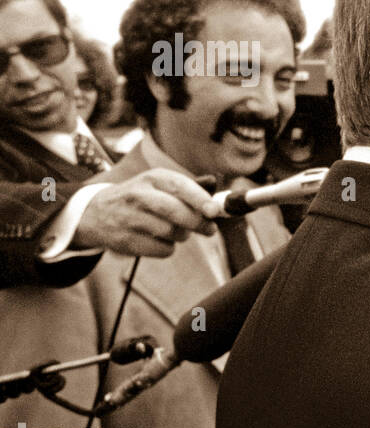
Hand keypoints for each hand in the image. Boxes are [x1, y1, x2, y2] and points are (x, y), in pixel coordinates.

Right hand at [73, 168, 218, 256]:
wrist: (96, 213)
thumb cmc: (143, 199)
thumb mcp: (160, 185)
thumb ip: (190, 189)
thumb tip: (215, 190)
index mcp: (152, 178)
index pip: (179, 186)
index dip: (199, 199)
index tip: (214, 211)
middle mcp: (139, 195)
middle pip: (175, 211)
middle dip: (198, 223)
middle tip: (209, 229)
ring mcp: (129, 218)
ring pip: (172, 233)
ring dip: (182, 236)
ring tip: (173, 230)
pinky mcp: (126, 240)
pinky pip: (163, 250)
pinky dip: (168, 248)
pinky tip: (158, 240)